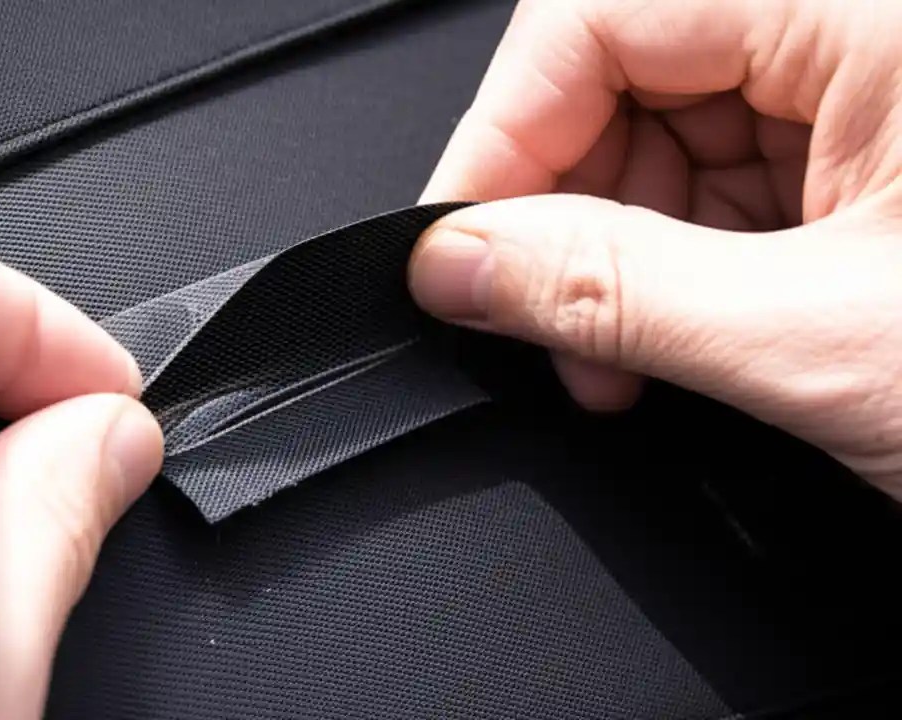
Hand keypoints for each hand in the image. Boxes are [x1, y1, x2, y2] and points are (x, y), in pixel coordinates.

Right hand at [409, 0, 901, 498]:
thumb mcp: (816, 339)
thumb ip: (614, 291)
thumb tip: (456, 262)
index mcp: (863, 17)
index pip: (600, 19)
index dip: (505, 134)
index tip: (457, 244)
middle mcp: (859, 37)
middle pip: (622, 83)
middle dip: (562, 221)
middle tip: (543, 328)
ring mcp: (867, 100)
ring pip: (659, 147)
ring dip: (612, 267)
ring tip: (615, 363)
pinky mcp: (865, 168)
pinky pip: (716, 194)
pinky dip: (673, 279)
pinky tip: (671, 346)